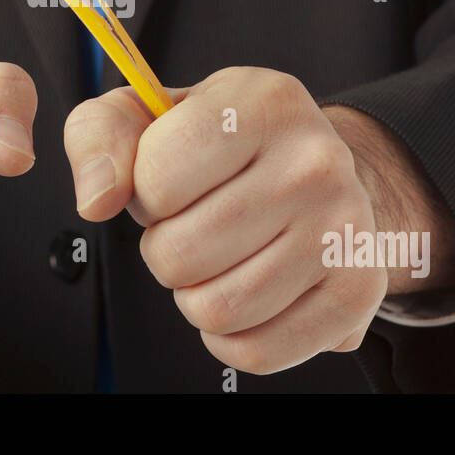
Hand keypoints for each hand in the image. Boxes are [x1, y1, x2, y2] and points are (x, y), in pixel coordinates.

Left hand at [63, 66, 454, 374]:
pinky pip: (257, 353)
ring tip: (220, 257)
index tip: (171, 181)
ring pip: (215, 310)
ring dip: (196, 295)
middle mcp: (316, 161)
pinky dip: (231, 338)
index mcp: (262, 101)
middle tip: (194, 224)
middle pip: (179, 255)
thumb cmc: (217, 144)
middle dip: (165, 250)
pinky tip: (245, 294)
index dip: (145, 194)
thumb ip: (99, 136)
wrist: (314, 167)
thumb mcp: (147, 113)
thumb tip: (97, 199)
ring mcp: (345, 229)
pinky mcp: (358, 292)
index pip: (156, 181)